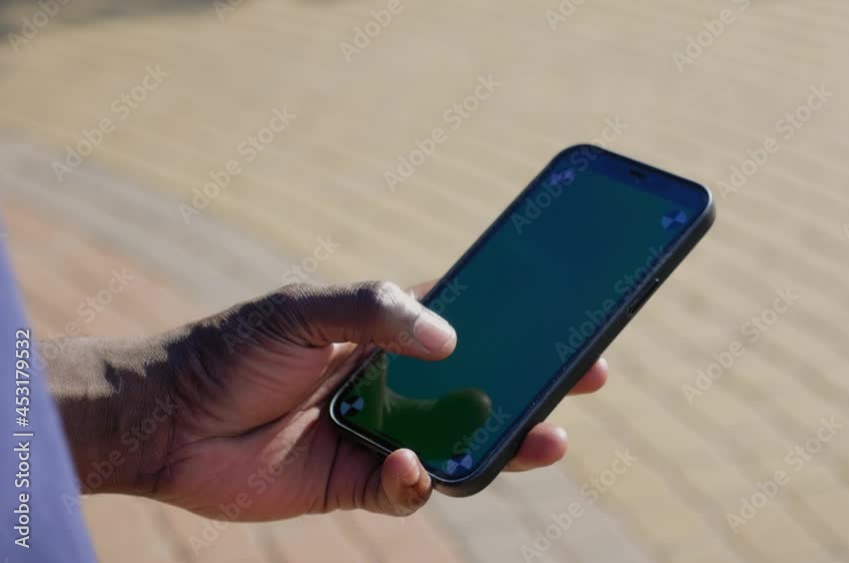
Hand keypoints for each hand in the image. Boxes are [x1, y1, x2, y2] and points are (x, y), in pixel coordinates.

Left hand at [136, 281, 608, 520]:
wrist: (168, 422)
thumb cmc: (232, 352)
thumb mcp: (301, 310)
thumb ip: (373, 310)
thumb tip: (452, 341)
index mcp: (385, 332)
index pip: (468, 319)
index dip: (520, 319)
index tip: (570, 318)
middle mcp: (393, 382)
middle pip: (480, 384)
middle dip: (535, 384)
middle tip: (586, 382)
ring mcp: (380, 432)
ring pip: (461, 443)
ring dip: (506, 444)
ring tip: (548, 440)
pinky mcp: (357, 481)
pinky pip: (409, 490)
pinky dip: (419, 483)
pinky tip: (411, 468)